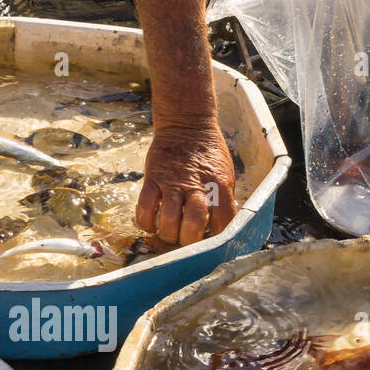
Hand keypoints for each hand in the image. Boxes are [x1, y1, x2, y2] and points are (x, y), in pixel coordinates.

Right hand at [136, 122, 237, 244]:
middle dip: (189, 241)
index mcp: (219, 185)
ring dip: (168, 234)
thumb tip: (219, 229)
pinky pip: (144, 207)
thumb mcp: (225, 175)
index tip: (212, 244)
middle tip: (186, 240)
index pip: (222, 222)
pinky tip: (151, 225)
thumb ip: (222, 201)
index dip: (217, 239)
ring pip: (167, 219)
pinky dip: (146, 222)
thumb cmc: (208, 155)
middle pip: (192, 224)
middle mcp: (196, 185)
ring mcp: (172, 182)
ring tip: (169, 233)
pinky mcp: (153, 178)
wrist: (188, 125)